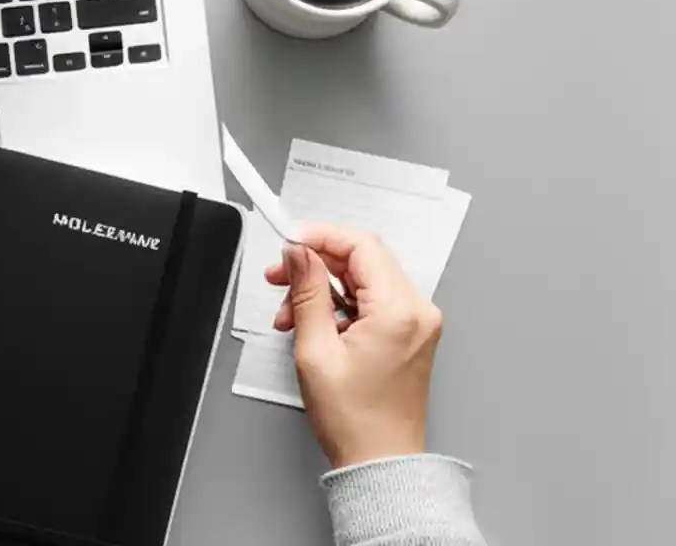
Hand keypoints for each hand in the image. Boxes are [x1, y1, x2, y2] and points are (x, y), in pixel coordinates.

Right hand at [266, 225, 441, 468]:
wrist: (380, 461)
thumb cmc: (355, 420)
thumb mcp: (316, 350)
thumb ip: (307, 292)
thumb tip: (298, 254)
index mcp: (399, 311)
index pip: (361, 246)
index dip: (320, 237)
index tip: (290, 241)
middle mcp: (417, 311)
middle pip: (363, 259)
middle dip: (316, 263)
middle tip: (279, 276)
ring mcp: (416, 322)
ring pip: (364, 279)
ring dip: (323, 287)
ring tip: (291, 313)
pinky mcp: (409, 333)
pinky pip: (372, 300)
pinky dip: (339, 304)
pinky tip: (313, 323)